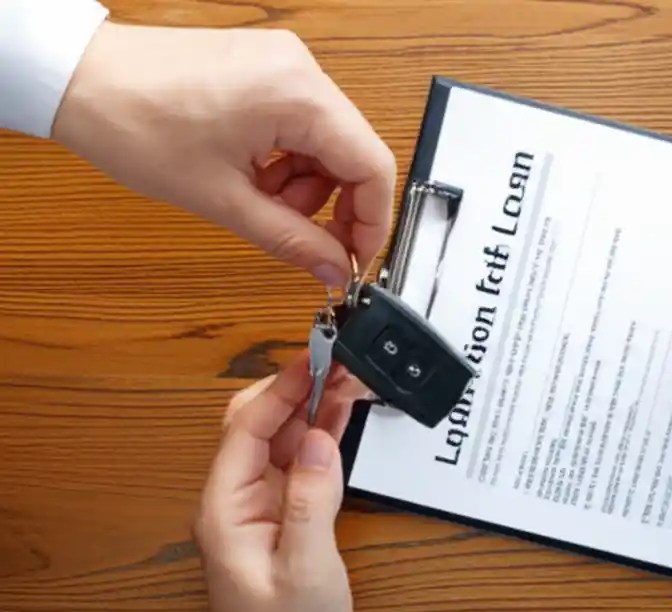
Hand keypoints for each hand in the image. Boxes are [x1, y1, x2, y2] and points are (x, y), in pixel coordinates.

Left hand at [52, 22, 395, 286]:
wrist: (78, 79)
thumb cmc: (133, 123)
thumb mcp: (223, 200)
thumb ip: (292, 239)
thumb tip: (333, 268)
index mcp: (299, 96)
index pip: (372, 165)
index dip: (373, 221)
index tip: (356, 257)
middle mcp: (302, 70)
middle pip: (354, 152)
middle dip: (338, 205)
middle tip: (315, 245)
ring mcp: (285, 63)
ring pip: (329, 140)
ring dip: (308, 184)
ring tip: (263, 204)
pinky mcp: (267, 65)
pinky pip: (303, 120)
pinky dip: (289, 158)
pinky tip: (255, 177)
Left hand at [194, 355, 364, 611]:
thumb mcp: (307, 569)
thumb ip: (310, 500)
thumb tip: (318, 438)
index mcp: (226, 510)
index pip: (247, 428)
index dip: (281, 387)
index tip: (316, 357)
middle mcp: (235, 501)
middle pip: (257, 424)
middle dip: (297, 388)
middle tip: (340, 362)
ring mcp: (258, 507)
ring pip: (280, 438)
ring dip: (312, 407)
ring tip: (349, 378)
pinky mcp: (282, 516)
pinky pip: (297, 462)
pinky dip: (320, 435)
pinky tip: (342, 416)